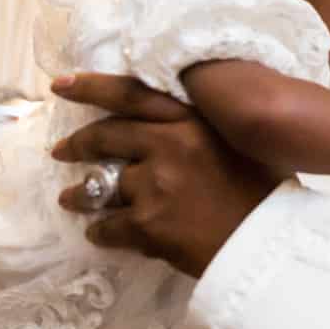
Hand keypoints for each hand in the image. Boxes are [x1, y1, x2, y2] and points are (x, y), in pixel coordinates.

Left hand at [50, 74, 279, 276]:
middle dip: (78, 145)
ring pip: (100, 186)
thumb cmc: (265, 192)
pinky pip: (108, 227)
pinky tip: (99, 236)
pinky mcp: (147, 223)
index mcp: (193, 119)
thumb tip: (178, 127)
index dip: (92, 87)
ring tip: (70, 200)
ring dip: (80, 195)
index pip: (131, 93)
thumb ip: (205, 129)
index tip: (62, 86)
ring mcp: (155, 184)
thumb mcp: (240, 143)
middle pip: (106, 136)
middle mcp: (169, 143)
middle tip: (61, 151)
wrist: (268, 242)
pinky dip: (100, 233)